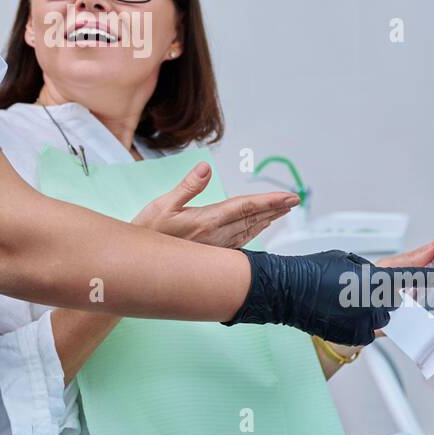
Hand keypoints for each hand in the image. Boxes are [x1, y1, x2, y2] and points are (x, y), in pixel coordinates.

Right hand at [132, 162, 298, 248]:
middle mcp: (215, 236)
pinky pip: (239, 241)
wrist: (139, 267)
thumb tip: (206, 167)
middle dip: (275, 209)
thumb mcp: (162, 205)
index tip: (289, 197)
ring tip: (282, 211)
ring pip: (248, 231)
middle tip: (294, 200)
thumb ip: (188, 186)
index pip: (245, 208)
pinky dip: (253, 232)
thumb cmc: (147, 233)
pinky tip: (259, 228)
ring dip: (267, 219)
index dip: (269, 201)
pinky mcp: (210, 253)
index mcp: (206, 221)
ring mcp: (214, 247)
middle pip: (252, 219)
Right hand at [226, 249, 433, 345]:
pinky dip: (358, 322)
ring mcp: (365, 323)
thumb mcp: (345, 260)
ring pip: (382, 316)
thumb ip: (371, 270)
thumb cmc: (313, 271)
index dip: (431, 276)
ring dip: (369, 308)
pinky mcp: (357, 337)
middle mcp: (372, 303)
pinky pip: (369, 329)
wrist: (287, 292)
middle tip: (354, 288)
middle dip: (381, 294)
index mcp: (372, 279)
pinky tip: (339, 312)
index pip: (409, 277)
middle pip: (394, 299)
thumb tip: (385, 278)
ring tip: (342, 300)